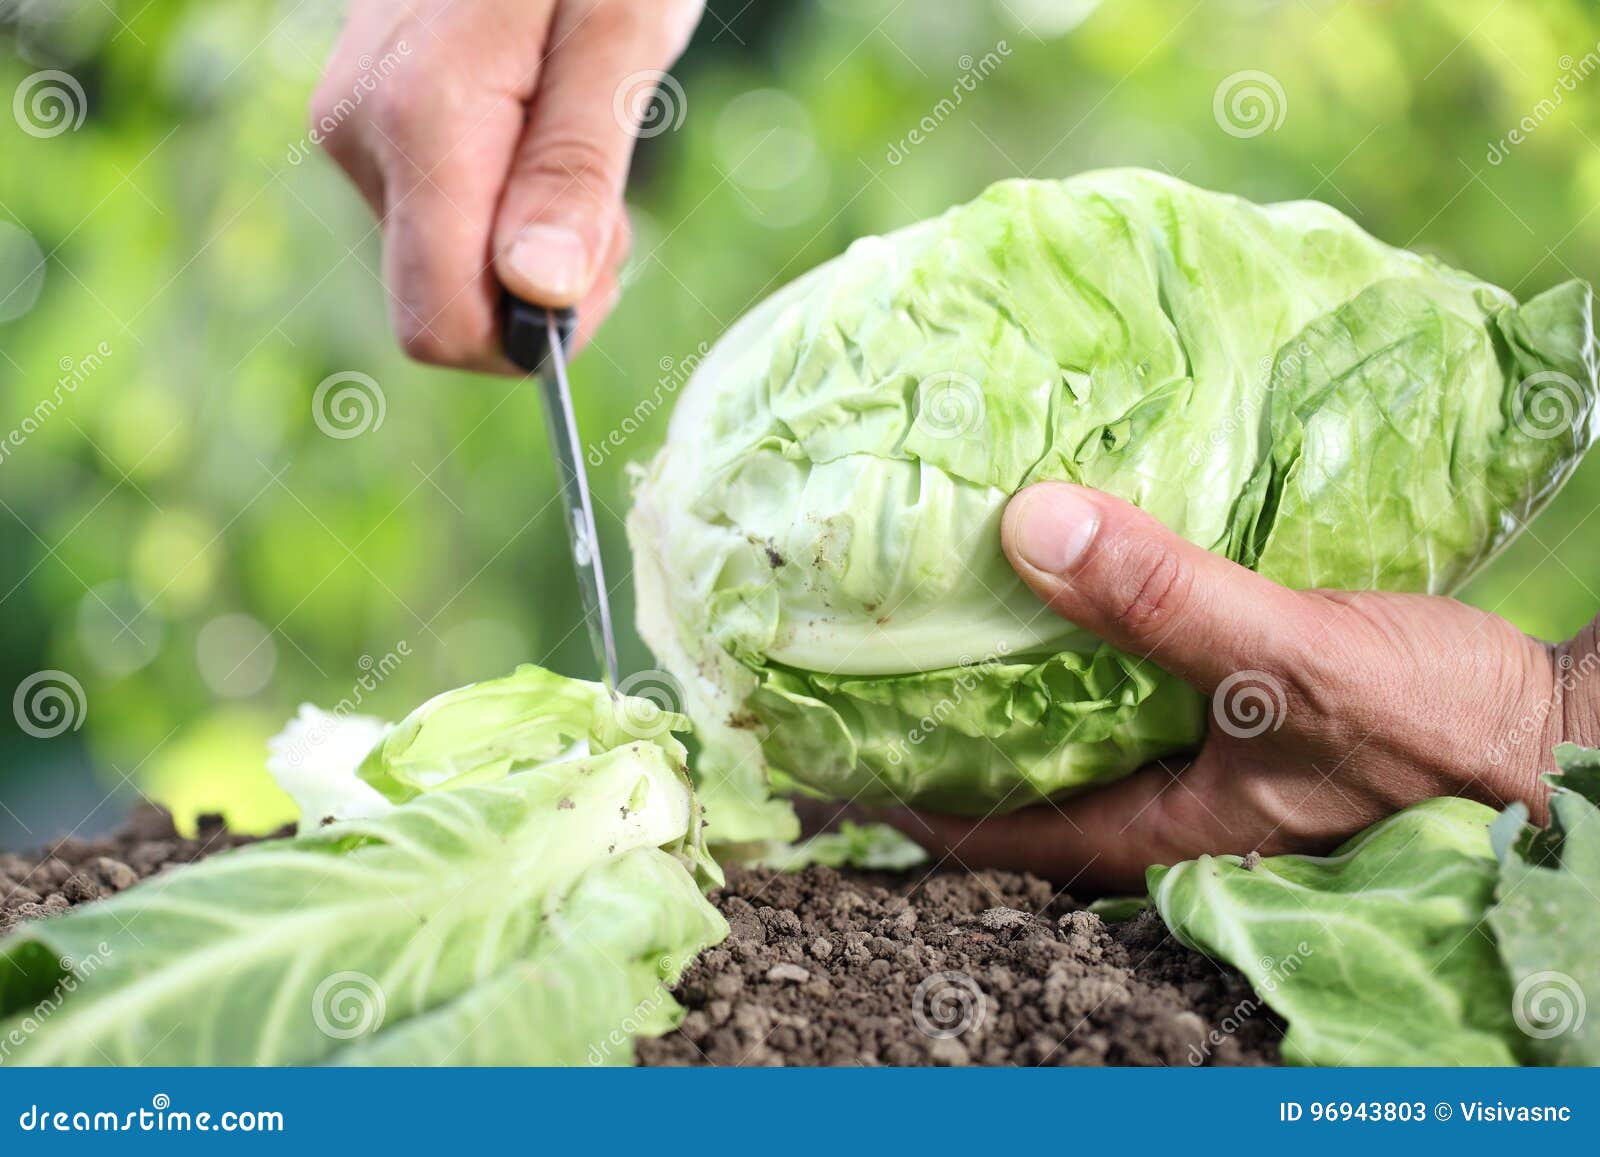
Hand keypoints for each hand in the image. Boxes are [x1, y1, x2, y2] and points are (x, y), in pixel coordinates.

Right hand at [312, 0, 703, 369]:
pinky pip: (440, 218)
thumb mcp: (619, 36)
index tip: (603, 270)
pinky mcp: (370, 125)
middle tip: (608, 194)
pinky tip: (543, 127)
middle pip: (443, 304)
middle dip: (542, 287)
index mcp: (421, 119)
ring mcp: (356, 131)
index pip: (439, 324)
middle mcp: (361, 136)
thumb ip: (573, 170)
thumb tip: (540, 297)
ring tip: (582, 134)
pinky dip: (507, 205)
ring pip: (446, 264)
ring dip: (532, 240)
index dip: (527, 339)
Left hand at [901, 482, 1599, 892]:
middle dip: (926, 728)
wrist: (1550, 734)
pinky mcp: (1230, 712)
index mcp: (1151, 829)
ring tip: (925, 605)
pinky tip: (1055, 577)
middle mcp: (1158, 806)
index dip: (887, 792)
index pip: (980, 831)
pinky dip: (1078, 639)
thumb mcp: (1294, 662)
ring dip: (998, 676)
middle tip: (846, 656)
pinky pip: (1123, 681)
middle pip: (1006, 777)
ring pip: (1063, 726)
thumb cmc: (1441, 730)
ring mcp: (1193, 763)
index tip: (809, 740)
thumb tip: (1027, 526)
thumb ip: (1167, 602)